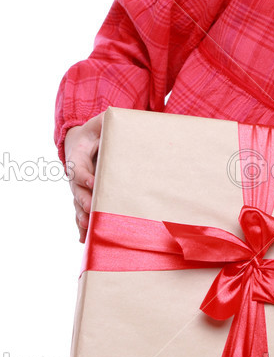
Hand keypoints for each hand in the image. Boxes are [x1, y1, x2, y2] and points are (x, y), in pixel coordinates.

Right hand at [64, 112, 103, 242]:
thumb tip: (115, 116)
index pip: (78, 169)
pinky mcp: (86, 197)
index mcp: (78, 157)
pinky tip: (84, 240)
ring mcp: (80, 189)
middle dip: (84, 201)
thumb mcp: (101, 122)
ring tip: (88, 228)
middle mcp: (76, 176)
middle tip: (92, 208)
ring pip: (78, 206)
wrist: (88, 142)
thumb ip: (106, 120)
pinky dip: (82, 227)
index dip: (84, 176)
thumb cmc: (98, 132)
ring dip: (83, 217)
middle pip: (77, 191)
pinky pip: (82, 214)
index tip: (92, 181)